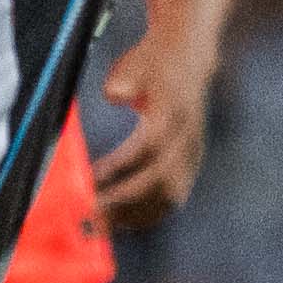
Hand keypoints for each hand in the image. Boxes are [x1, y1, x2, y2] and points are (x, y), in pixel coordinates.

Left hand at [88, 47, 214, 225]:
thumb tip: (114, 94)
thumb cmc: (155, 61)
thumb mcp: (139, 61)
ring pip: (169, 195)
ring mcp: (192, 153)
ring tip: (103, 226)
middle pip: (160, 179)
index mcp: (173, 113)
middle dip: (124, 201)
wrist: (190, 56)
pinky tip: (123, 223)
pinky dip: (149, 214)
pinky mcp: (190, 164)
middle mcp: (187, 137)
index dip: (119, 167)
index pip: (148, 147)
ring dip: (136, 214)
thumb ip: (126, 80)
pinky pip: (173, 198)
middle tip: (90, 213)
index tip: (90, 179)